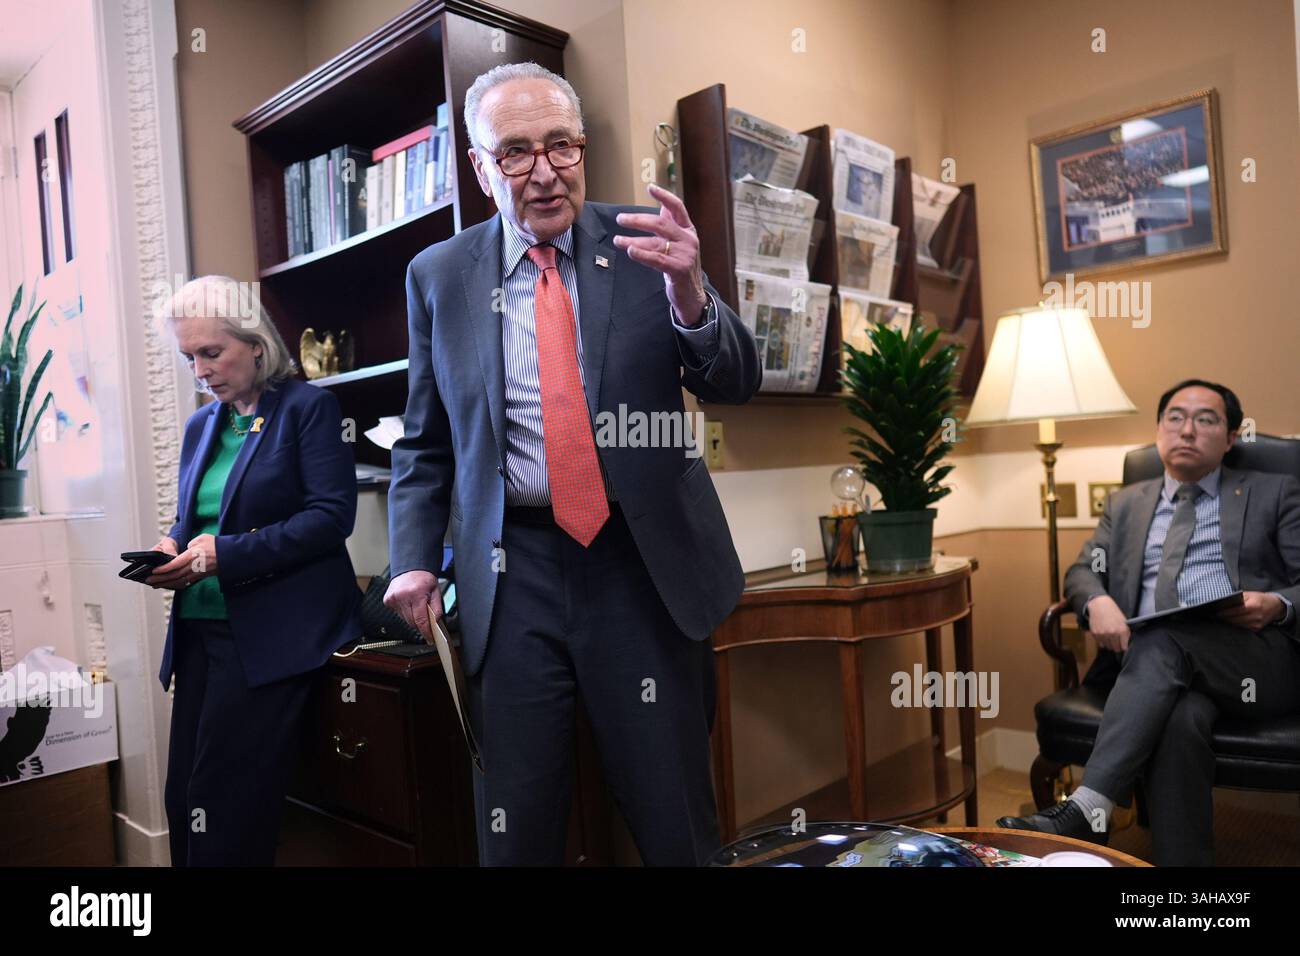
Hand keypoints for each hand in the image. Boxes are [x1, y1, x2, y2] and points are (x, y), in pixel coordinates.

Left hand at [146, 534, 215, 589]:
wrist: (230, 556)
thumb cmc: (216, 545)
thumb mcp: (202, 538)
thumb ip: (191, 543)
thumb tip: (186, 549)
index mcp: (193, 556)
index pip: (175, 564)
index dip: (163, 569)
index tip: (153, 571)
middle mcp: (194, 567)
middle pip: (174, 575)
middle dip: (160, 579)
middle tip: (148, 580)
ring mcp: (196, 573)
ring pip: (178, 581)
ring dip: (165, 584)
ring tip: (154, 585)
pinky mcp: (199, 577)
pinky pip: (184, 583)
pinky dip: (174, 585)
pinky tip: (167, 586)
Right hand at [383, 570, 442, 644]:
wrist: (410, 567)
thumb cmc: (424, 578)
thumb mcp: (436, 591)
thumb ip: (437, 608)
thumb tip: (436, 623)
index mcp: (416, 594)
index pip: (420, 620)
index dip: (426, 631)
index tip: (429, 638)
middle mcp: (402, 596)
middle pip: (412, 622)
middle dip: (420, 625)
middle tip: (427, 621)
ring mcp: (393, 599)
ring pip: (404, 619)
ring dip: (412, 618)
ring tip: (417, 606)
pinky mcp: (388, 600)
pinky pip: (398, 613)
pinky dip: (405, 612)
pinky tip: (409, 603)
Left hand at [612, 183, 707, 325]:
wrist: (692, 295)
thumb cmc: (681, 266)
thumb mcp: (679, 243)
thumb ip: (672, 225)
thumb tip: (662, 205)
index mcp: (688, 230)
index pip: (677, 207)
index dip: (664, 196)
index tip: (650, 188)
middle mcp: (689, 239)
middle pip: (661, 223)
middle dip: (638, 220)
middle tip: (620, 219)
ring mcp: (685, 255)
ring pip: (655, 242)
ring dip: (633, 240)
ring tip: (617, 240)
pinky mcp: (679, 269)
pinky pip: (657, 259)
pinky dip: (642, 254)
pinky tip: (630, 250)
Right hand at [1086, 594, 1131, 652]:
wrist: (1100, 605)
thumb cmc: (1113, 613)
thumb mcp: (1124, 622)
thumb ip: (1126, 634)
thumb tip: (1124, 646)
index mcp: (1122, 630)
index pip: (1123, 647)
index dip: (1123, 647)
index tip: (1122, 645)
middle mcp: (1113, 633)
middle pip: (1115, 649)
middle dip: (1116, 646)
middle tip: (1115, 642)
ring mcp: (1103, 634)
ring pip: (1107, 647)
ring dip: (1109, 644)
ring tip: (1109, 637)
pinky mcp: (1095, 633)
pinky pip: (1100, 643)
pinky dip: (1102, 641)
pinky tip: (1103, 634)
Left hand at [1217, 591, 1284, 631]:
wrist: (1275, 607)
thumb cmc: (1260, 599)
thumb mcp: (1250, 594)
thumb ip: (1238, 598)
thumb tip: (1224, 602)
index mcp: (1253, 606)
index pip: (1235, 611)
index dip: (1225, 613)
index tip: (1216, 612)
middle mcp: (1256, 616)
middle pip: (1235, 619)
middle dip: (1224, 618)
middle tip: (1215, 616)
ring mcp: (1256, 624)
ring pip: (1237, 624)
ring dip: (1228, 622)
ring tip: (1220, 618)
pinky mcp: (1256, 629)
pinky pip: (1242, 627)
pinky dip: (1236, 624)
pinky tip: (1230, 621)